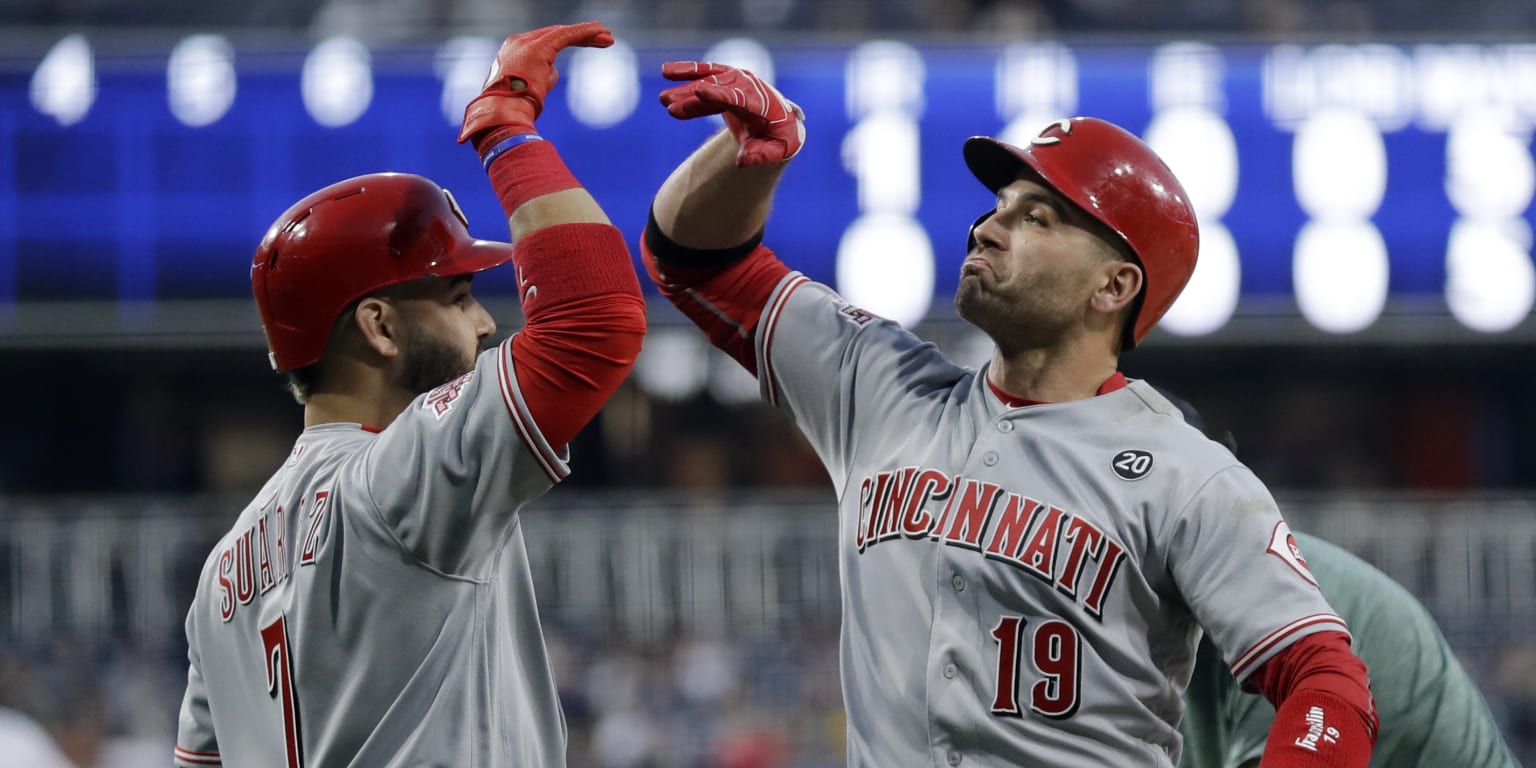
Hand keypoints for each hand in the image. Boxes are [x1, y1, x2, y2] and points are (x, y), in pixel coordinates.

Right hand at [459, 22, 614, 147]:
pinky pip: (566, 36)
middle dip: (582, 36)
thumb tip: (552, 72)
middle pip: (556, 34)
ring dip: (588, 34)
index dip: (568, 40)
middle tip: (606, 39)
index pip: (545, 40)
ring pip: (563, 34)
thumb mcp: (530, 92)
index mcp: (512, 53)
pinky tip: (601, 31)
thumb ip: (541, 78)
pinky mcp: (538, 49)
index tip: (589, 45)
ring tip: (609, 37)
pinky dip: (584, 32)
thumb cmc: (513, 112)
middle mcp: (517, 43)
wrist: (502, 117)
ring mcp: (526, 44)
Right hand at [659, 61, 805, 166]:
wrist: (781, 123)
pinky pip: (705, 75)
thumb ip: (760, 155)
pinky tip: (666, 72)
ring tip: (663, 99)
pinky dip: (687, 74)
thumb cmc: (777, 139)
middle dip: (691, 95)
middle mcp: (749, 88)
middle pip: (717, 89)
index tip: (699, 91)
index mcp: (762, 105)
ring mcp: (738, 81)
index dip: (718, 94)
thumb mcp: (774, 151)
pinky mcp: (727, 81)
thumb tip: (742, 162)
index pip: (738, 98)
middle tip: (667, 102)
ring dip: (684, 88)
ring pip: (708, 81)